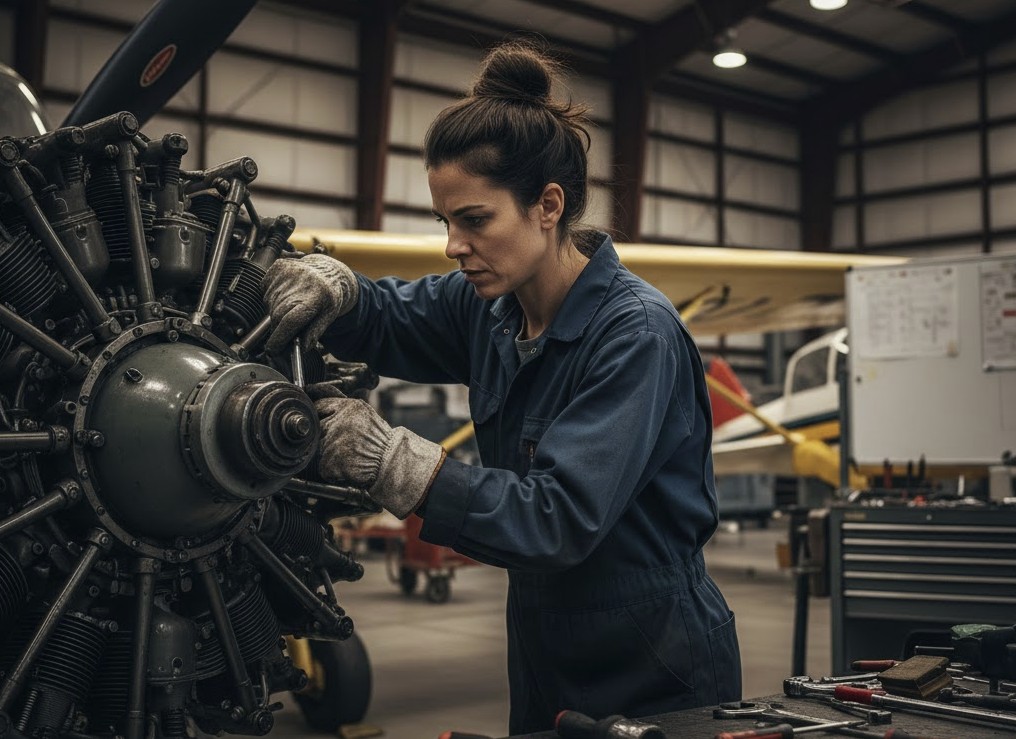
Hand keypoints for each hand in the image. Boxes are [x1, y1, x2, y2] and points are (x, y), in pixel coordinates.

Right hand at [261, 254, 358, 353]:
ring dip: (277, 312)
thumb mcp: (328, 316)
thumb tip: (301, 349)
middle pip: (278, 315)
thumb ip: (314, 333)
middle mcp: (299, 283)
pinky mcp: (277, 267)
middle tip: (287, 332)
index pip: (290, 321)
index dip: (279, 337)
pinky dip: (272, 298)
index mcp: (315, 297)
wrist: (328, 270)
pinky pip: (266, 291)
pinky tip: (286, 294)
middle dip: (279, 329)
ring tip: (293, 306)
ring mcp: (286, 273)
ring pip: (270, 305)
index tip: (274, 350)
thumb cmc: (329, 295)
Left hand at [315, 397, 445, 518]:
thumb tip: (323, 406)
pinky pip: (324, 466)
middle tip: (345, 443)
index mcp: (346, 407)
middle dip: (327, 436)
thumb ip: (344, 409)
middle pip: (318, 427)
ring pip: (320, 448)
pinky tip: (348, 467)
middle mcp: (336, 422)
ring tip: (350, 456)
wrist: (390, 462)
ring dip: (331, 453)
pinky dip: (333, 470)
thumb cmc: (381, 440)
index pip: (320, 405)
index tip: (320, 418)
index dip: (319, 413)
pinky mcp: (329, 461)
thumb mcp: (365, 414)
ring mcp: (331, 442)